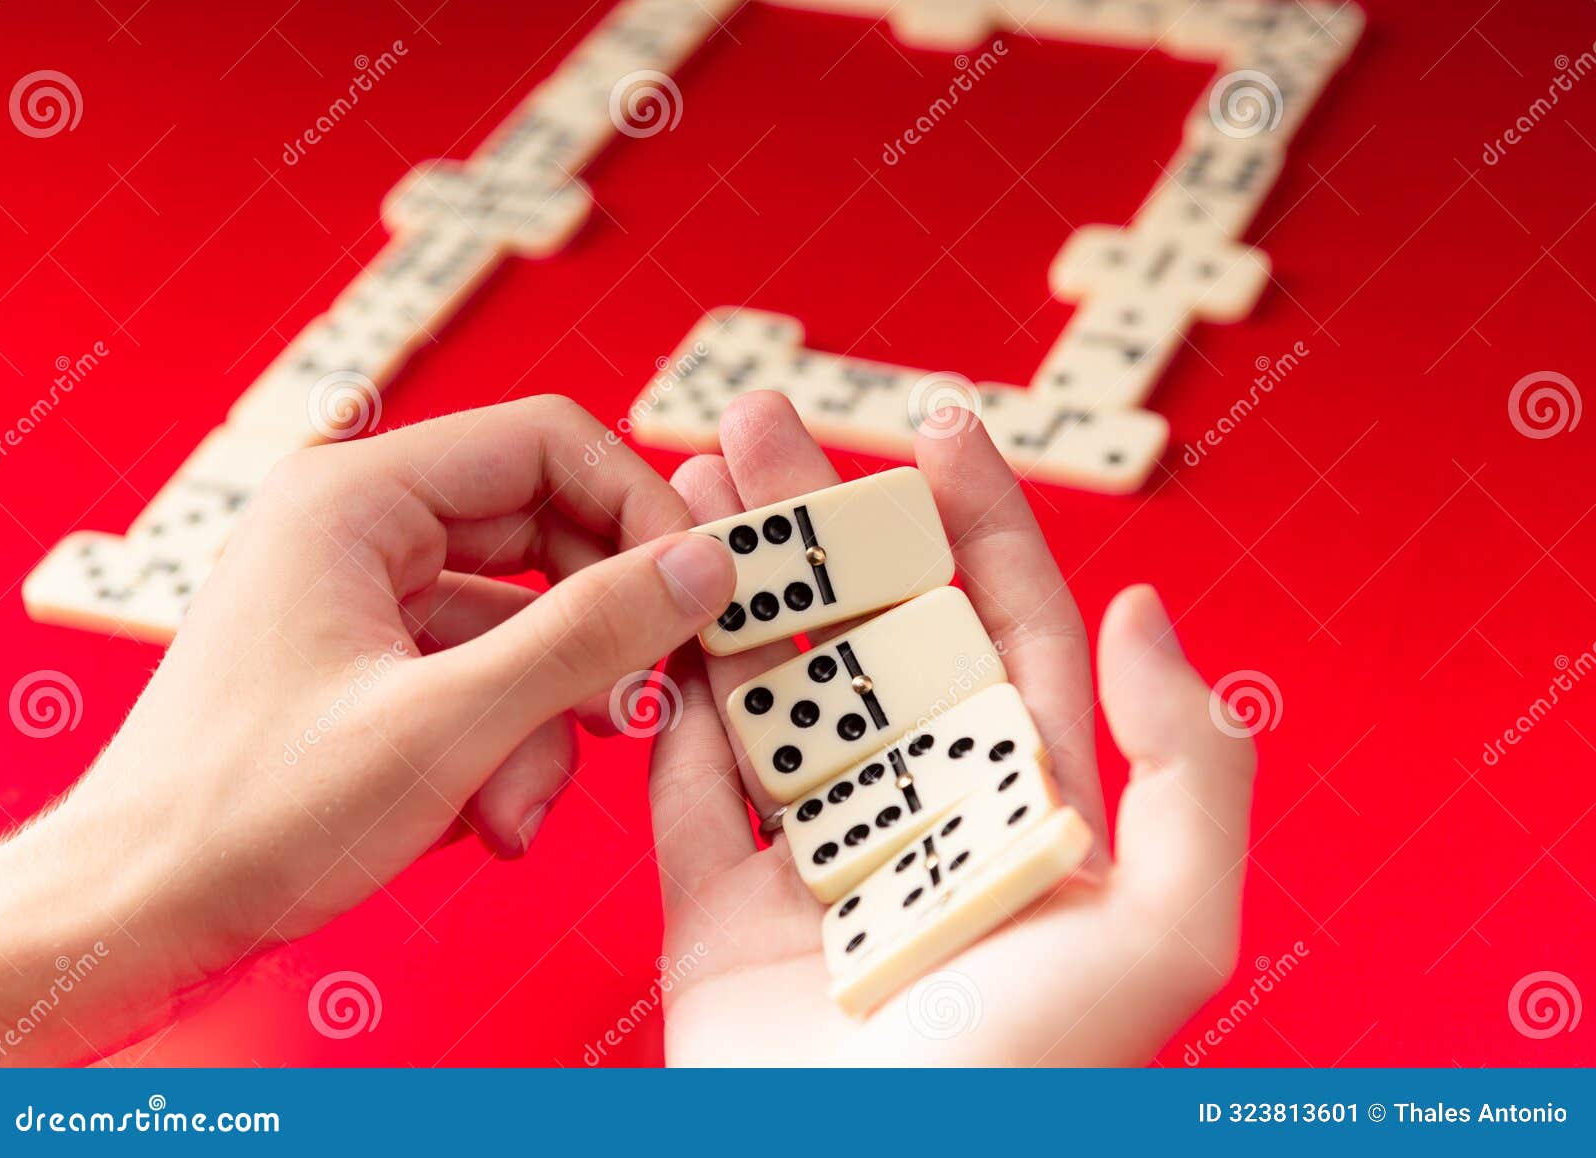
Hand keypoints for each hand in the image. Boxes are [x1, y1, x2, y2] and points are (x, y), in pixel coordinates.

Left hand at [0, 396, 734, 1064]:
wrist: (139, 917)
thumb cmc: (249, 814)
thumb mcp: (448, 724)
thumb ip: (589, 635)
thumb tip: (705, 566)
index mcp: (357, 495)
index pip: (548, 442)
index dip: (639, 510)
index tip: (699, 590)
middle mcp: (362, 525)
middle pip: (547, 531)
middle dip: (598, 632)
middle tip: (639, 704)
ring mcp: (367, 595)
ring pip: (525, 618)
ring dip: (549, 714)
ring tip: (521, 804)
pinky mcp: (376, 662)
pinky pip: (485, 673)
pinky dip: (507, 742)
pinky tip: (488, 816)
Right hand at [649, 393, 1256, 1065]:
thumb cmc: (1029, 1079)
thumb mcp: (1168, 928)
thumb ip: (1189, 768)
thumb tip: (1146, 607)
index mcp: (1021, 802)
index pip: (1003, 624)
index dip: (974, 519)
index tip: (933, 424)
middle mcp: (921, 814)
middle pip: (866, 633)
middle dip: (819, 521)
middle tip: (760, 420)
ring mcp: (814, 859)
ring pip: (769, 689)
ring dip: (733, 586)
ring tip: (685, 485)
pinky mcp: (717, 914)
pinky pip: (686, 790)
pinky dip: (666, 705)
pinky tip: (650, 610)